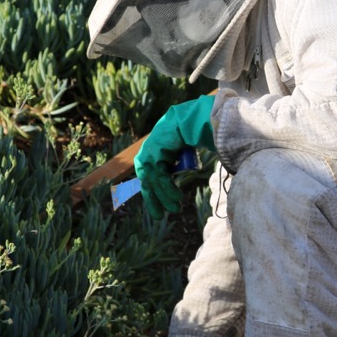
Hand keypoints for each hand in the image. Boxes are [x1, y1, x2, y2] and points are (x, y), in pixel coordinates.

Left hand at [134, 95, 215, 218]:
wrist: (190, 121)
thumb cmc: (187, 135)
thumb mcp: (178, 154)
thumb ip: (175, 164)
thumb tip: (181, 174)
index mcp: (150, 154)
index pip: (149, 178)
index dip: (153, 195)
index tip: (158, 209)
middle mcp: (146, 155)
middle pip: (148, 183)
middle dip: (154, 200)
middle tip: (159, 216)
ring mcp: (148, 154)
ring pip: (155, 182)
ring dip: (165, 197)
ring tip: (175, 209)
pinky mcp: (154, 155)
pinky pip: (160, 177)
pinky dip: (167, 189)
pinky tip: (176, 199)